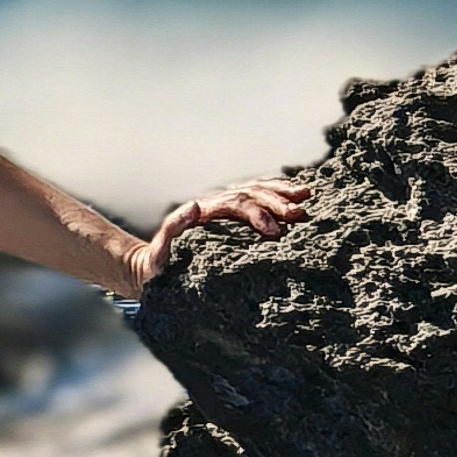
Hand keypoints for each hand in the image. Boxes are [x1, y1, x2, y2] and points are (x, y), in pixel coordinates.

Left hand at [126, 175, 308, 290]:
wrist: (151, 264)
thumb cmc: (158, 262)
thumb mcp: (159, 250)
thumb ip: (172, 228)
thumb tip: (194, 206)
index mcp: (202, 213)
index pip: (235, 204)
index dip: (256, 214)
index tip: (274, 232)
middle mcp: (214, 204)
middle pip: (250, 194)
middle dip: (276, 203)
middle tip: (299, 215)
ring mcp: (222, 208)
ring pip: (255, 191)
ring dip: (280, 193)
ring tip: (305, 197)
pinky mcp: (230, 217)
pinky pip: (256, 199)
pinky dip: (275, 196)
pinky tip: (294, 198)